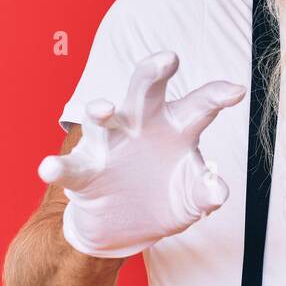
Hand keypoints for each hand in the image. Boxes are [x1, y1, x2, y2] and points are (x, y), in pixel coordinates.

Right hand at [37, 50, 245, 257]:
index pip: (197, 106)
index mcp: (175, 127)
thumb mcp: (191, 197)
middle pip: (145, 92)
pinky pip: (69, 166)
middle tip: (168, 59)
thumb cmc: (164, 195)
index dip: (215, 96)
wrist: (125, 226)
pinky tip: (49, 168)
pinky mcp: (83, 172)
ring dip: (99, 110)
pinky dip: (57, 166)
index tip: (235, 91)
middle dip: (153, 73)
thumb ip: (205, 191)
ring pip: (101, 119)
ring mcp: (108, 146)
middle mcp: (140, 126)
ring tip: (104, 107)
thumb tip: (217, 190)